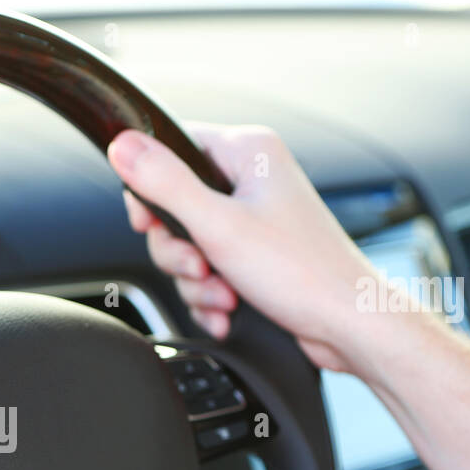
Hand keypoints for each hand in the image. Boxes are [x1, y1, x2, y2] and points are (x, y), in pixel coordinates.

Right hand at [107, 123, 396, 375]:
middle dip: (180, 252)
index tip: (151, 224)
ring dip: (197, 282)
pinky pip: (210, 271)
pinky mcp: (256, 256)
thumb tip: (122, 145)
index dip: (151, 191)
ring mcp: (255, 219)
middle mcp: (252, 179)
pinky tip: (229, 312)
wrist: (348, 325)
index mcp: (247, 152)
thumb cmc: (303, 275)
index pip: (171, 149)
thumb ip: (164, 184)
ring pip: (190, 246)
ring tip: (225, 297)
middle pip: (174, 207)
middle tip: (202, 267)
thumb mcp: (217, 226)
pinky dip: (212, 297)